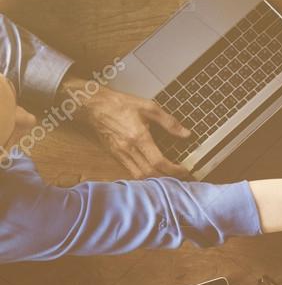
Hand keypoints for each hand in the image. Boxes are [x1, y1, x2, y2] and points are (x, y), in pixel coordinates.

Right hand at [69, 79, 190, 178]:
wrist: (93, 105)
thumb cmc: (121, 104)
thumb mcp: (149, 107)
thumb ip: (169, 122)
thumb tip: (185, 134)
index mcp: (139, 137)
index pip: (158, 162)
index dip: (174, 170)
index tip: (185, 171)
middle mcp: (128, 149)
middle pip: (150, 173)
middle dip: (167, 178)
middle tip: (180, 177)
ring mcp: (119, 154)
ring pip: (139, 176)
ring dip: (155, 180)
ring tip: (169, 177)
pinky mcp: (114, 155)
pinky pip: (129, 171)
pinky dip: (143, 176)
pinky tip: (152, 172)